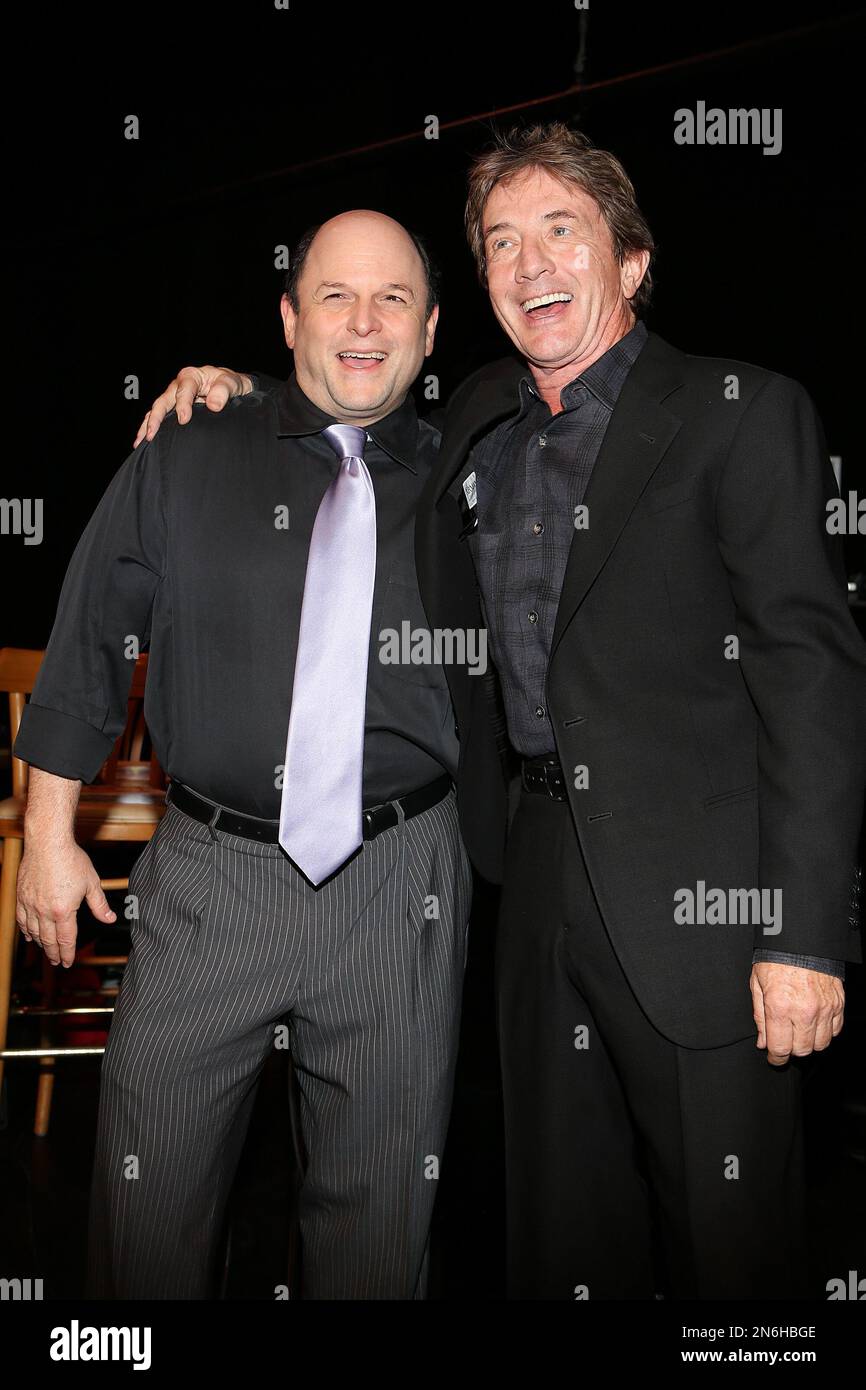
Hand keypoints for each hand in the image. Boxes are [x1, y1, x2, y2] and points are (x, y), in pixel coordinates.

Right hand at [16, 839, 116, 967]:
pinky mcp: (21, 896)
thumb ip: (99, 905)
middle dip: (54, 954)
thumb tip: (110, 919)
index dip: (68, 953)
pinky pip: (22, 919)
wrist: (48, 843)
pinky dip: (26, 930)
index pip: (65, 940)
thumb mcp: (91, 883)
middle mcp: (44, 911)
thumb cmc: (71, 860)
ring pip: (34, 932)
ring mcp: (30, 904)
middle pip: (48, 940)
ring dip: (41, 944)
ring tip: (46, 952)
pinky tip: (30, 935)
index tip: (69, 962)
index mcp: (63, 911)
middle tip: (58, 962)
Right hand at [133, 365, 252, 446]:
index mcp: (192, 376)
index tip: (184, 419)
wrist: (232, 390)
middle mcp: (178, 386)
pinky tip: (142, 442)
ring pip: (156, 410)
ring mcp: (173, 398)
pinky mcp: (173, 409)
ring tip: (140, 442)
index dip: (182, 404)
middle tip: (152, 435)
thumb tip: (214, 404)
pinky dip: (149, 428)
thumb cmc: (231, 385)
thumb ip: (224, 390)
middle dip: (156, 418)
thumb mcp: (232, 383)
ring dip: (147, 425)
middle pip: (163, 401)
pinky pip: (158, 418)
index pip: (184, 389)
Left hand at [750, 961, 844, 1064]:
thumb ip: (760, 1018)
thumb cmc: (775, 959)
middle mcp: (804, 1011)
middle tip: (785, 1042)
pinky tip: (814, 1023)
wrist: (800, 940)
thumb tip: (763, 1043)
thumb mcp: (757, 986)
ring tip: (799, 1033)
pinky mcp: (837, 1003)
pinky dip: (825, 1031)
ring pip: (821, 1044)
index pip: (780, 1048)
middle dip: (791, 1050)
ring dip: (809, 1043)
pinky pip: (835, 1030)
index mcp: (780, 1007)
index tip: (774, 1058)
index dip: (775, 1058)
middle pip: (801, 1050)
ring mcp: (824, 1008)